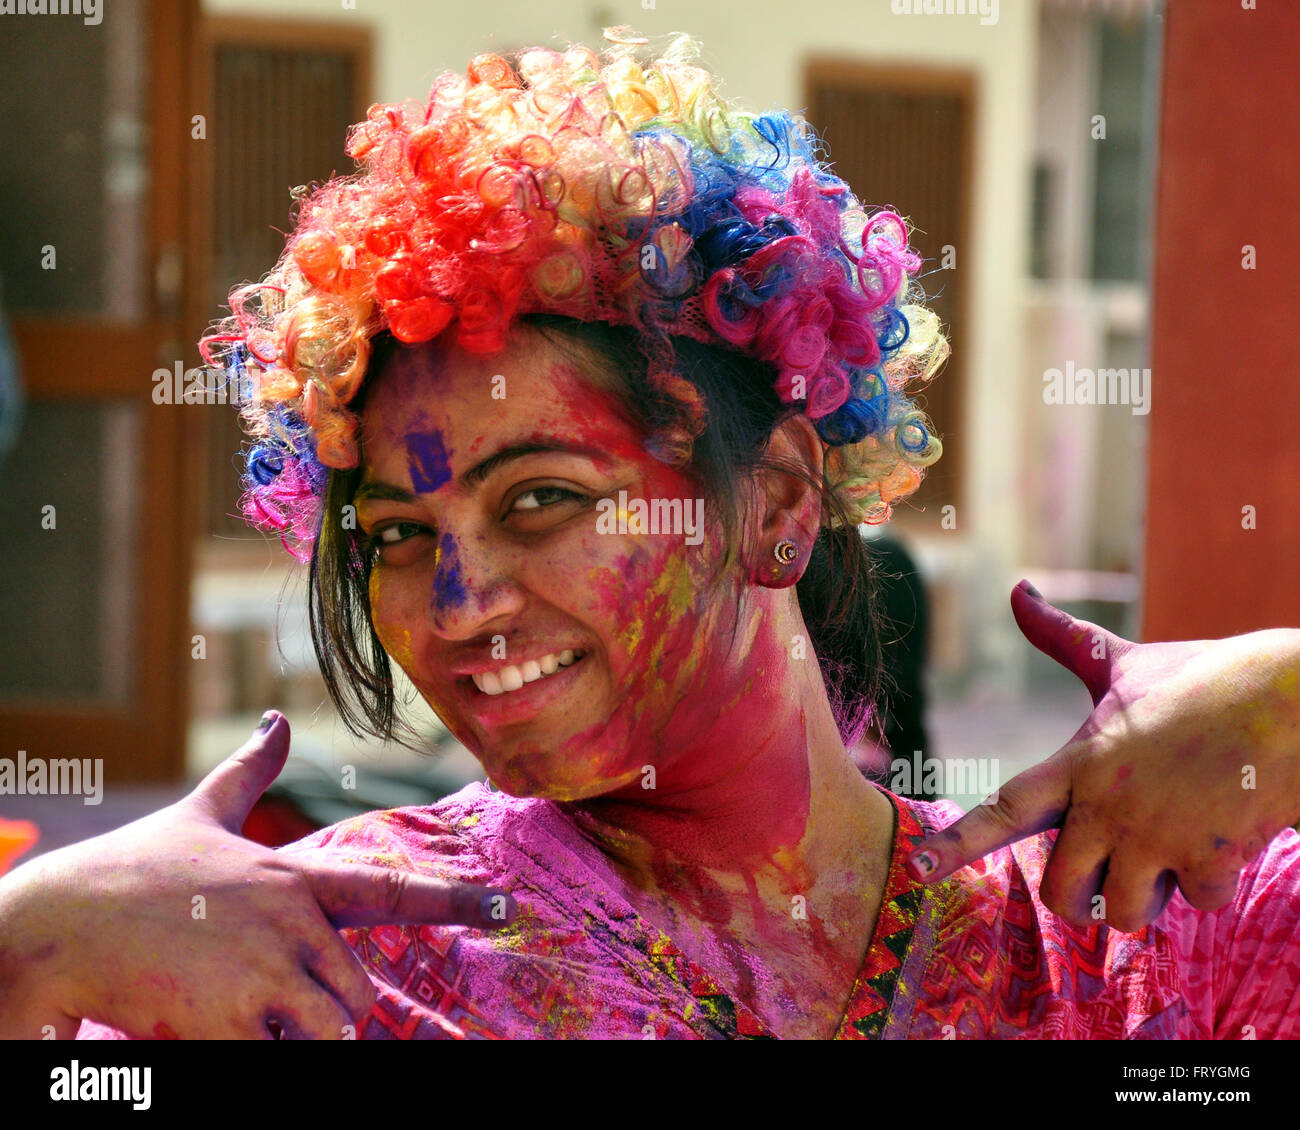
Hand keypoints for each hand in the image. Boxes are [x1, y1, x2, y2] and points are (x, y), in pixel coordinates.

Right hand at [0, 712, 515, 1038]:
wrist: (61, 921)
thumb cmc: (136, 868)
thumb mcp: (203, 811)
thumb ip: (249, 773)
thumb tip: (275, 720)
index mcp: (294, 877)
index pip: (392, 889)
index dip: (453, 899)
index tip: (502, 904)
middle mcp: (293, 924)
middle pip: (359, 991)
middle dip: (332, 1007)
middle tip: (280, 1000)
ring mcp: (267, 974)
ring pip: (332, 1029)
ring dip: (305, 1036)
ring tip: (252, 1016)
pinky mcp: (233, 1022)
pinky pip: (283, 1057)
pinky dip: (269, 1052)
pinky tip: (227, 1030)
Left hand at [904, 582, 1299, 932]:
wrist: (1289, 698)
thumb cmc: (1203, 682)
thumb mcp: (1121, 663)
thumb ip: (1062, 638)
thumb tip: (1017, 589)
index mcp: (1078, 762)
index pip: (1004, 809)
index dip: (958, 843)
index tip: (914, 866)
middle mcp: (1106, 805)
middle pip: (1062, 891)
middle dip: (1080, 897)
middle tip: (1110, 872)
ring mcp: (1156, 835)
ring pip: (1126, 911)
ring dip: (1147, 895)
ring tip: (1170, 846)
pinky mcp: (1209, 858)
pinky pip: (1198, 903)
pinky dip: (1212, 881)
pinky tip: (1226, 836)